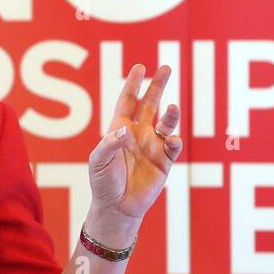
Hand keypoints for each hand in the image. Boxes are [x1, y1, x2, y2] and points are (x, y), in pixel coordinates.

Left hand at [87, 64, 183, 228]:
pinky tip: (171, 140)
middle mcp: (138, 133)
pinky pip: (173, 146)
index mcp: (119, 128)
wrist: (116, 207)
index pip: (128, 101)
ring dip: (171, 114)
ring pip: (166, 122)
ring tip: (172, 108)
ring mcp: (152, 145)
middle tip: (166, 68)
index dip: (133, 84)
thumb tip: (127, 129)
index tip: (140, 67)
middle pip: (150, 104)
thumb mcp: (98, 161)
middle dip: (158, 86)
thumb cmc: (103, 182)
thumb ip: (109, 143)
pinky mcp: (164, 161)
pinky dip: (174, 140)